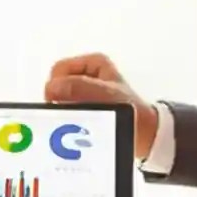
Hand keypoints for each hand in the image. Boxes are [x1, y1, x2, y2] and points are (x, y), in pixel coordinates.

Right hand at [44, 53, 158, 158]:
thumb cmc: (129, 110)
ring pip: (60, 100)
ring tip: (80, 122)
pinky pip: (67, 111)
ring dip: (65, 112)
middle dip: (61, 101)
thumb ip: (79, 87)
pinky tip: (79, 128)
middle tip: (73, 116)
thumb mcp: (105, 94)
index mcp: (93, 63)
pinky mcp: (85, 108)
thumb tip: (52, 87)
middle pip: (58, 85)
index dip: (57, 87)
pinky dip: (69, 119)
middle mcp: (87, 75)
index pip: (59, 70)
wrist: (145, 133)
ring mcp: (85, 92)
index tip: (65, 105)